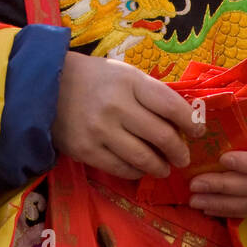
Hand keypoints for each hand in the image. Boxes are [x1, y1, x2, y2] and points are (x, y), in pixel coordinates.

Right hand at [51, 51, 194, 179]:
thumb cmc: (94, 78)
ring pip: (144, 158)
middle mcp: (116, 106)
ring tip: (165, 167)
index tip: (198, 131)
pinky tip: (140, 169)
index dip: (190, 122)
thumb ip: (150, 93)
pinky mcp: (87, 151)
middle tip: (183, 157)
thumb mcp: (124, 74)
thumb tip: (183, 118)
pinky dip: (137, 172)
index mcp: (129, 82)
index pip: (170, 105)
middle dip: (179, 151)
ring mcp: (100, 131)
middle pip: (161, 136)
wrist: (48, 87)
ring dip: (161, 167)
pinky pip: (121, 169)